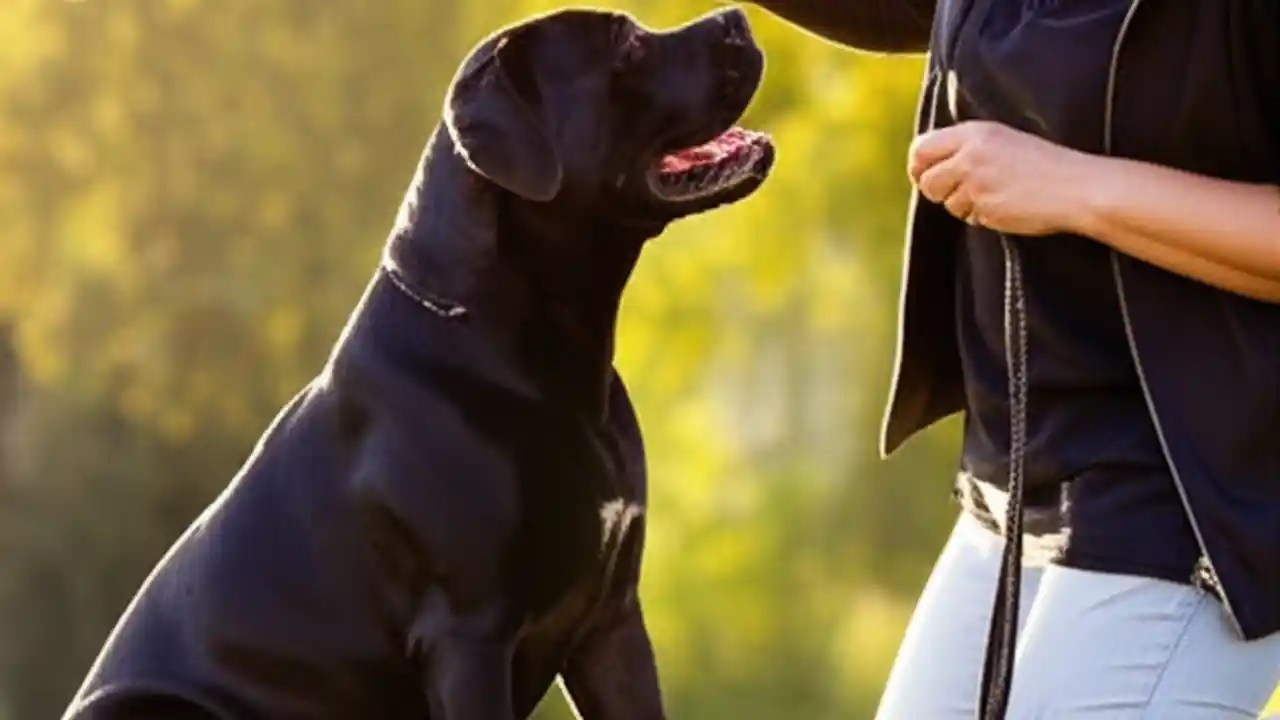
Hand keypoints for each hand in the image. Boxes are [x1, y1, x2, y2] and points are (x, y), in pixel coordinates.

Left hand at [908, 120, 1093, 235]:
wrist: (1076, 186)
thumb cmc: (1044, 163)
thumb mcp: (1003, 140)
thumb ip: (967, 148)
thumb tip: (929, 166)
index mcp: (974, 133)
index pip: (921, 149)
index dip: (918, 166)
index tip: (925, 175)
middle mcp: (970, 156)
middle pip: (926, 181)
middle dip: (938, 191)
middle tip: (959, 191)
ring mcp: (977, 184)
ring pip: (947, 203)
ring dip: (964, 205)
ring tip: (995, 195)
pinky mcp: (985, 208)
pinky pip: (969, 218)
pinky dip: (982, 217)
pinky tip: (1006, 206)